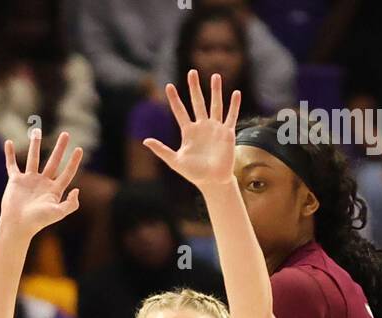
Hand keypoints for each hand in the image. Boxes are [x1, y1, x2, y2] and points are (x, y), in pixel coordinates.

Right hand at [0, 128, 82, 235]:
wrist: (18, 225)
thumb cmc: (38, 221)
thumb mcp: (58, 213)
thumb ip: (71, 204)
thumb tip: (77, 190)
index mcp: (54, 190)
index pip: (67, 173)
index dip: (73, 162)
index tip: (79, 149)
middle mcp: (42, 183)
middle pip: (53, 161)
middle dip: (60, 148)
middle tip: (65, 134)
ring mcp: (29, 180)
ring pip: (33, 158)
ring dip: (35, 144)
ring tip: (37, 130)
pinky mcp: (15, 181)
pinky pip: (11, 165)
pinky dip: (9, 154)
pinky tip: (9, 143)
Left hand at [142, 70, 241, 191]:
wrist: (212, 181)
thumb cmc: (194, 174)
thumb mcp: (175, 161)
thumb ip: (161, 150)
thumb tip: (145, 141)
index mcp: (189, 132)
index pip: (180, 111)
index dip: (174, 99)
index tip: (168, 86)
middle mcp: (202, 126)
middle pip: (197, 102)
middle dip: (194, 87)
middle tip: (192, 72)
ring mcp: (215, 128)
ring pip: (215, 105)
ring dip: (215, 91)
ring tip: (215, 76)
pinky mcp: (227, 133)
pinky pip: (231, 116)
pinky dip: (234, 105)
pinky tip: (236, 93)